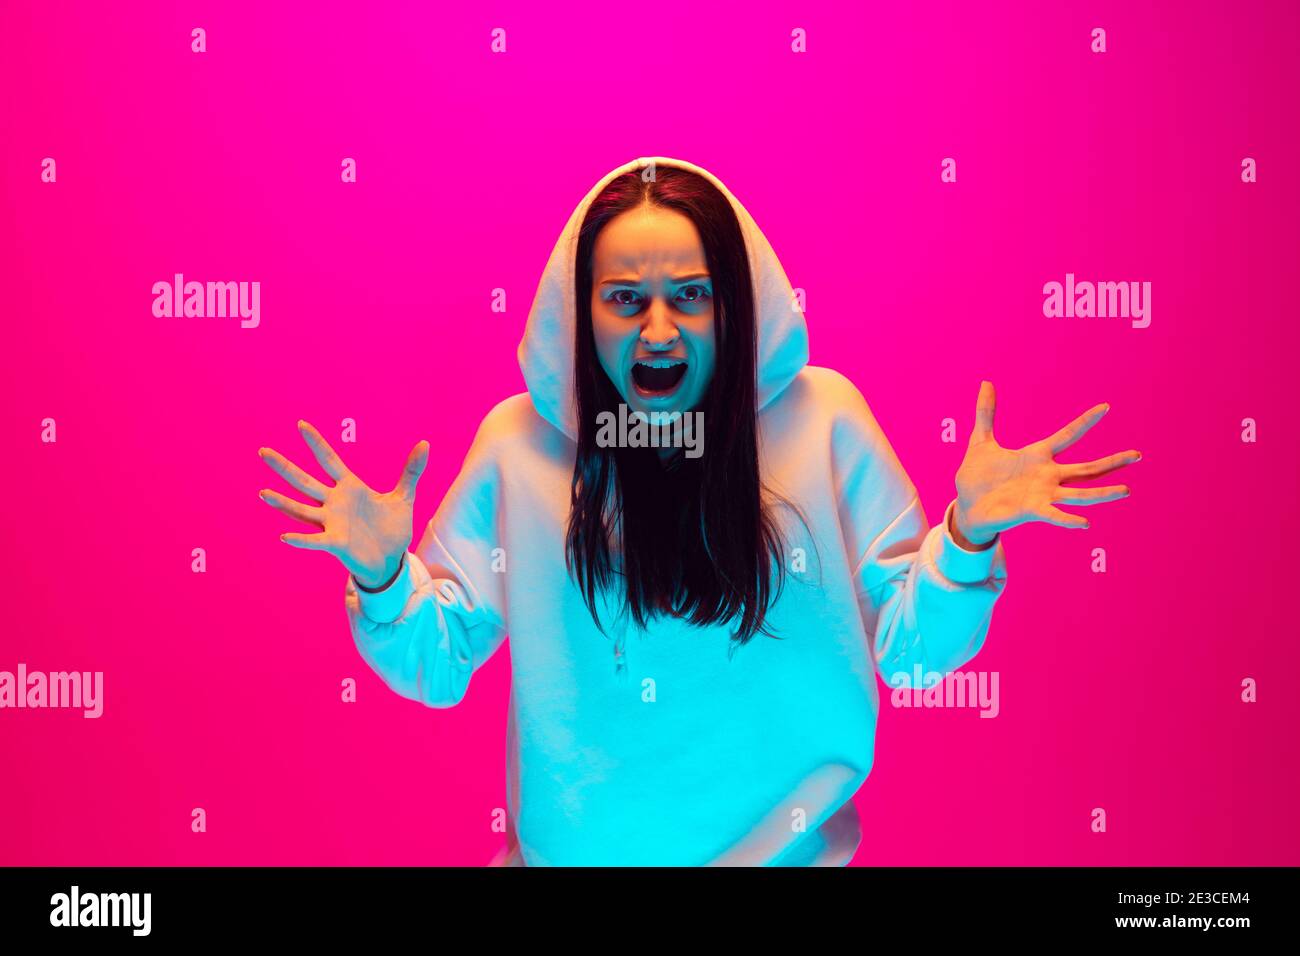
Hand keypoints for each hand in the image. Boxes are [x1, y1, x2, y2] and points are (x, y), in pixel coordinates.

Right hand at [258, 420, 429, 588]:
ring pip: (302, 509)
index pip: (329, 460)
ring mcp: (332, 523)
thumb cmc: (392, 528)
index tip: (301, 424)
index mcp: (350, 488)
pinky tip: (284, 536)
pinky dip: (301, 538)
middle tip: (263, 451)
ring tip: (263, 492)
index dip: (316, 443)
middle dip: (285, 467)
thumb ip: (411, 470)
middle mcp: (335, 503)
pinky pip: (315, 540)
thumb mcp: (404, 496)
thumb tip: (425, 443)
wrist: (392, 559)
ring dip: (283, 502)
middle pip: (305, 481)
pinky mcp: (336, 543)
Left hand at [951, 381, 1140, 546]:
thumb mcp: (981, 441)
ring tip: (1126, 490)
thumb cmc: (976, 476)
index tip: (1105, 407)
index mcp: (1036, 456)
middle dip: (1112, 462)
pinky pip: (1054, 515)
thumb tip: (986, 383)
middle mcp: (1046, 475)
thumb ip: (986, 413)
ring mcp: (1041, 494)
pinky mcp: (1031, 510)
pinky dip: (1068, 519)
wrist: (966, 505)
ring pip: (1079, 493)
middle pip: (1086, 468)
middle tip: (1138, 455)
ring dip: (1102, 492)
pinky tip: (1085, 522)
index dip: (1085, 422)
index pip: (1067, 435)